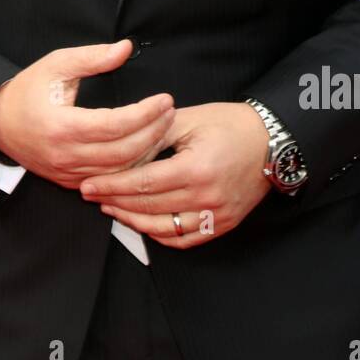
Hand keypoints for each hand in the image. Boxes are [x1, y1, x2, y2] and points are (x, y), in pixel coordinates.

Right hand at [0, 39, 174, 190]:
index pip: (114, 125)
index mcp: (61, 126)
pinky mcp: (70, 182)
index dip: (145, 114)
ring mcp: (67, 173)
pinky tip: (145, 148)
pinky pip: (108, 180)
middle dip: (153, 132)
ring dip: (147, 151)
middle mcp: (65, 155)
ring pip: (119, 172)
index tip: (164, 99)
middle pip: (123, 152)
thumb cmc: (28, 91)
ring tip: (163, 127)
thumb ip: (92, 57)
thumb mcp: (56, 64)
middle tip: (170, 112)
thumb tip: (126, 49)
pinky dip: (130, 167)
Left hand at [78, 101, 271, 247]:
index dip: (111, 185)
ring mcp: (217, 215)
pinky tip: (142, 222)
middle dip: (115, 202)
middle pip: (149, 207)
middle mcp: (206, 197)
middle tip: (91, 196)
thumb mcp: (188, 119)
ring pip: (164, 229)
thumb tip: (121, 152)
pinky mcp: (223, 224)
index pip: (142, 183)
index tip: (88, 185)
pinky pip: (185, 239)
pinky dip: (160, 234)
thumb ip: (153, 137)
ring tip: (112, 208)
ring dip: (133, 221)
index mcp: (196, 169)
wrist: (272, 140)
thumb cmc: (230, 124)